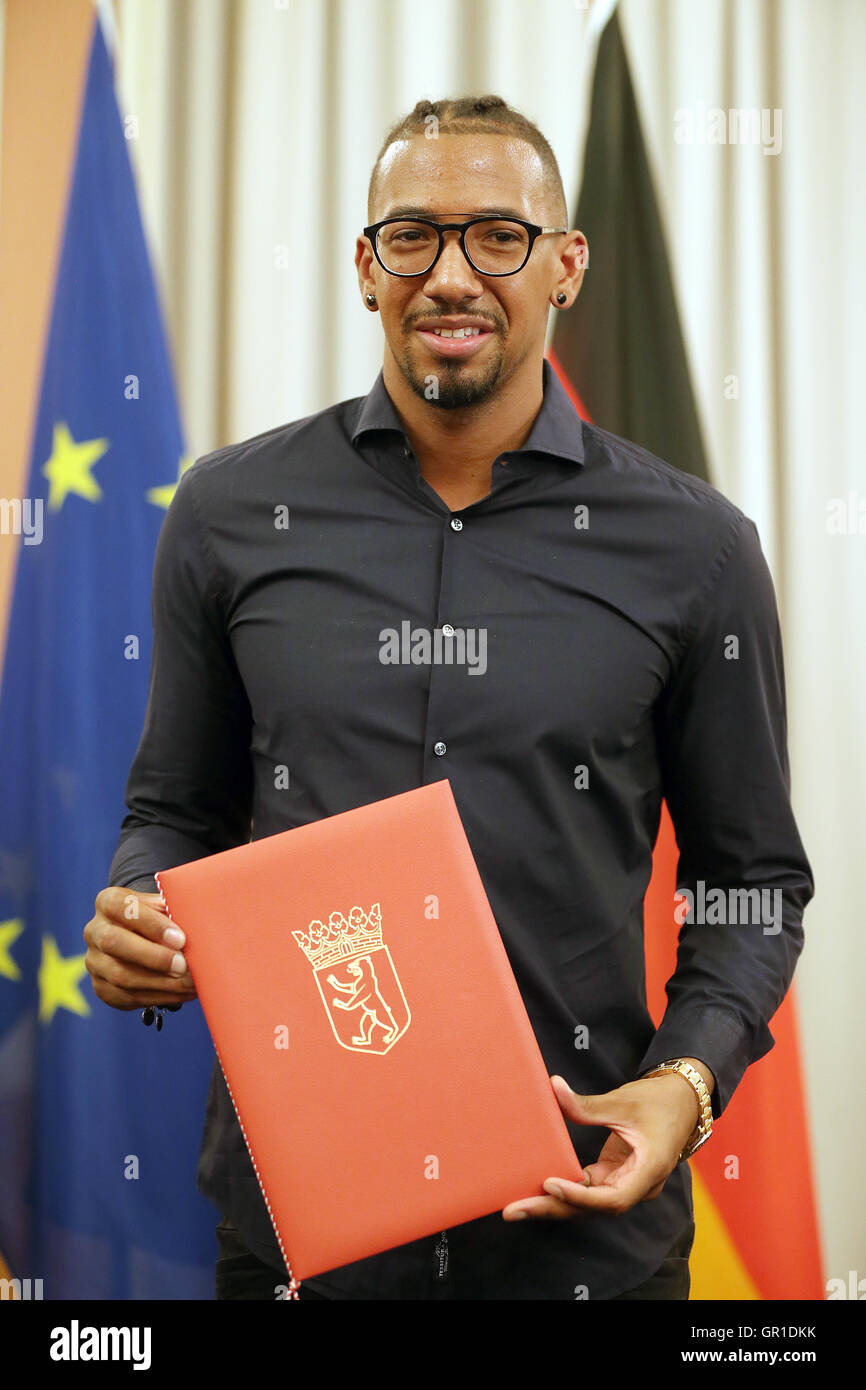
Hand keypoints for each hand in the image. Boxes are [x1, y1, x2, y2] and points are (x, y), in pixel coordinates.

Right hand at [84, 887, 196, 1009]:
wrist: (140, 938)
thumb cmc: (158, 918)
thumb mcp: (163, 905)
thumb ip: (174, 908)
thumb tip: (197, 920)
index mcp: (108, 902)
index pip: (124, 909)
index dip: (152, 924)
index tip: (181, 939)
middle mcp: (95, 931)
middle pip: (115, 943)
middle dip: (154, 957)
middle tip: (183, 966)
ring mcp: (95, 961)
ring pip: (121, 975)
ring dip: (160, 982)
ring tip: (190, 983)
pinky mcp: (102, 987)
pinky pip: (128, 996)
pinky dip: (160, 996)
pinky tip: (182, 993)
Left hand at [502, 1071, 700, 1220]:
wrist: (682, 1101)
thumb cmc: (659, 1101)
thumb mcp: (623, 1101)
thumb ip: (587, 1105)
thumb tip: (552, 1087)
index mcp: (649, 1170)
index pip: (613, 1198)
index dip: (580, 1197)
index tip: (550, 1184)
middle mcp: (638, 1186)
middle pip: (594, 1208)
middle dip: (553, 1208)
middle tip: (514, 1209)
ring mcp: (627, 1184)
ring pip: (588, 1203)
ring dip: (554, 1204)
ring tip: (516, 1205)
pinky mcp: (616, 1176)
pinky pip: (588, 1190)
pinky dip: (564, 1190)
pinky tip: (536, 1190)